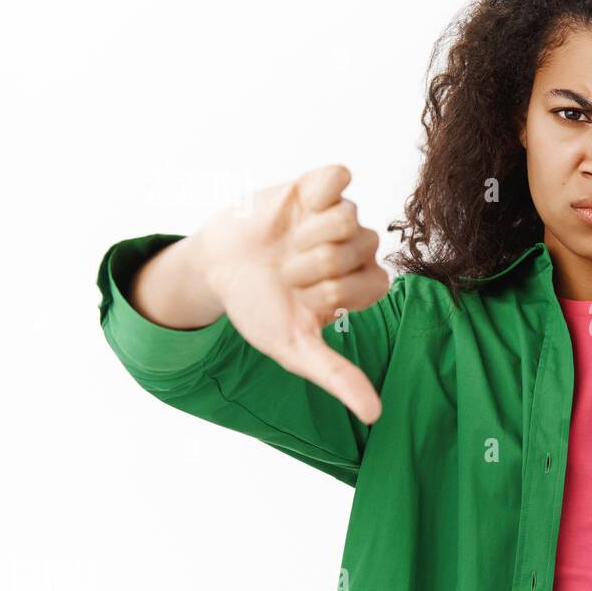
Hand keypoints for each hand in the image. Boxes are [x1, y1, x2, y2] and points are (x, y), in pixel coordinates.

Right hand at [190, 164, 390, 424]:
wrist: (216, 267)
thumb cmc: (259, 308)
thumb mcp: (294, 347)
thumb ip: (337, 376)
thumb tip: (374, 415)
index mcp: (362, 286)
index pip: (375, 285)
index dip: (333, 292)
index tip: (304, 300)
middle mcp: (357, 250)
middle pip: (360, 249)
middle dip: (314, 265)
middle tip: (288, 272)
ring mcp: (340, 216)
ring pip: (348, 217)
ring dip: (306, 236)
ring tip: (285, 246)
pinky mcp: (319, 186)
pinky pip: (339, 176)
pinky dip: (318, 191)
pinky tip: (298, 208)